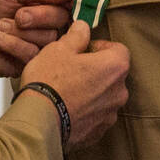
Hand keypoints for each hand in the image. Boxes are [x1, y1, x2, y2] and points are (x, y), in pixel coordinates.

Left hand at [0, 0, 80, 78]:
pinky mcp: (23, 66)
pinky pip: (34, 57)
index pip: (68, 6)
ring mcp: (33, 47)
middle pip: (63, 23)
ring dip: (21, 31)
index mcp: (41, 5)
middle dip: (39, 16)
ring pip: (50, 40)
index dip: (65, 4)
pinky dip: (15, 45)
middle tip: (18, 15)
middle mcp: (41, 27)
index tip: (58, 2)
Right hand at [19, 22, 129, 149]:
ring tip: (66, 92)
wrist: (39, 121)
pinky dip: (85, 112)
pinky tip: (66, 108)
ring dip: (91, 92)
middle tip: (71, 70)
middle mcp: (119, 92)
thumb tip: (83, 28)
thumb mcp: (59, 49)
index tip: (83, 50)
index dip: (100, 47)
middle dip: (96, 71)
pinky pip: (95, 116)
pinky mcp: (99, 132)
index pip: (118, 49)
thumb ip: (76, 36)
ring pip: (104, 97)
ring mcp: (110, 114)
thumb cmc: (49, 82)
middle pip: (112, 75)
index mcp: (115, 66)